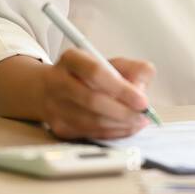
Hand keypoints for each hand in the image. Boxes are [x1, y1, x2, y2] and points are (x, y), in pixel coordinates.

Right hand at [41, 49, 156, 140]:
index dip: (122, 89)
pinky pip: (91, 134)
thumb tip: (141, 89)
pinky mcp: (59, 127)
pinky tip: (125, 127)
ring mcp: (56, 107)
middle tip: (143, 115)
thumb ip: (133, 69)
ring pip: (92, 122)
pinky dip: (113, 133)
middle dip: (124, 111)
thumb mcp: (111, 63)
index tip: (142, 100)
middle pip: (93, 100)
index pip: (96, 73)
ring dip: (120, 125)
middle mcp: (58, 81)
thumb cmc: (87, 75)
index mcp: (72, 59)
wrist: (51, 89)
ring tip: (138, 121)